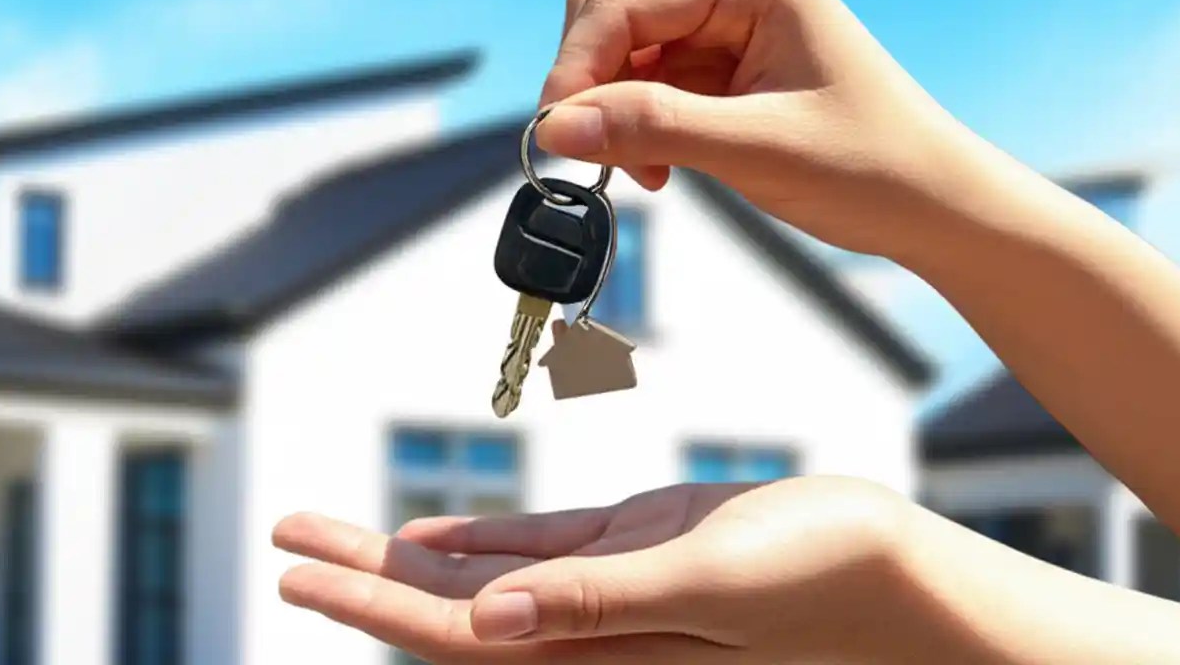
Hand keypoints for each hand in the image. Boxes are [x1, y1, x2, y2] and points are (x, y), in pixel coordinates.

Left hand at [274, 476, 927, 663]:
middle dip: (362, 578)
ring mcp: (608, 590)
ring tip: (336, 537)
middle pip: (449, 608)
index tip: (299, 574)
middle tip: (287, 540)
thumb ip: (599, 601)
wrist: (892, 572)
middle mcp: (588, 627)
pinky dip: (477, 541)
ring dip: (405, 557)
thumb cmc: (821, 575)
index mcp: (599, 644)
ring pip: (483, 577)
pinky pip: (535, 551)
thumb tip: (489, 624)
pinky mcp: (633, 551)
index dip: (372, 603)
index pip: (458, 631)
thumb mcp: (707, 575)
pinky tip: (433, 535)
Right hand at [535, 0, 989, 264]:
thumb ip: (650, 128)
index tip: (559, 137)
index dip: (576, 67)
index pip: (621, 1)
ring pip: (621, 58)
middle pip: (611, 18)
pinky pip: (646, 88)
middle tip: (597, 156)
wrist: (930, 206)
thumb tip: (553, 128)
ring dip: (613, 116)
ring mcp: (726, 31)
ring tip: (648, 171)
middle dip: (590, 87)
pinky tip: (660, 167)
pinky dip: (636, 128)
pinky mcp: (721, 72)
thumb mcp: (754, 148)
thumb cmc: (873, 166)